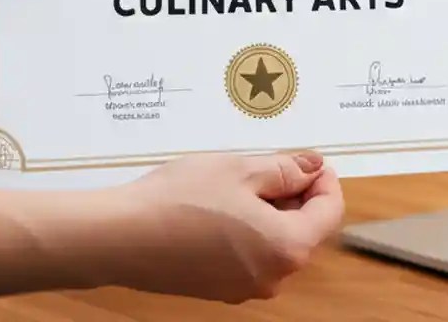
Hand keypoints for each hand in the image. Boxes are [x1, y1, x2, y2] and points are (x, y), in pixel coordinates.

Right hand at [89, 150, 344, 302]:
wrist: (119, 237)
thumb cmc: (179, 201)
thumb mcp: (242, 169)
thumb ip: (286, 170)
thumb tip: (312, 168)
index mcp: (287, 248)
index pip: (329, 211)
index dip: (324, 180)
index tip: (309, 159)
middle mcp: (272, 277)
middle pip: (304, 230)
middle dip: (295, 195)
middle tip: (270, 163)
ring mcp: (244, 287)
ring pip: (275, 242)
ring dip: (269, 211)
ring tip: (239, 182)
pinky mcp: (218, 287)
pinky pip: (249, 255)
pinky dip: (247, 230)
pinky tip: (220, 206)